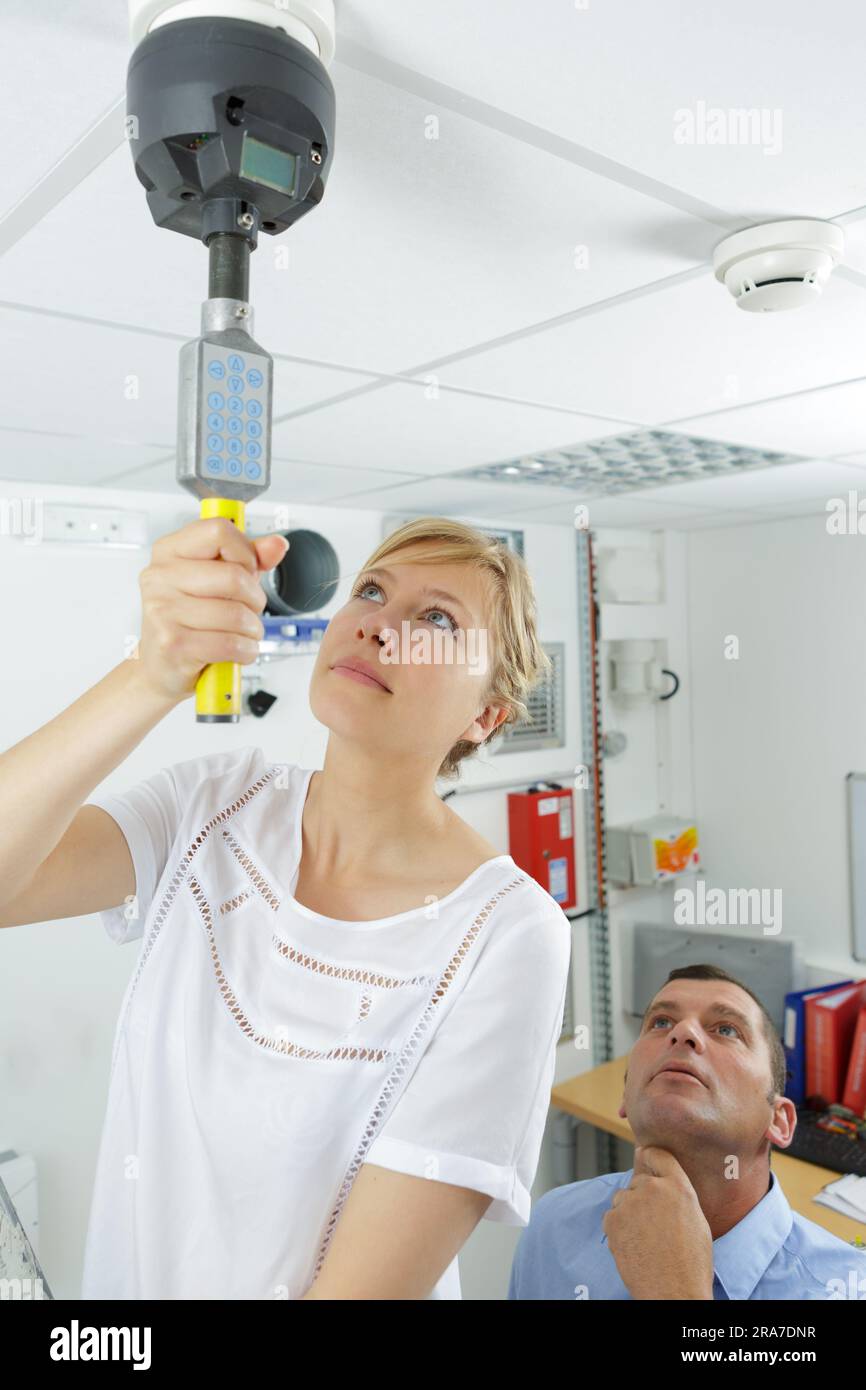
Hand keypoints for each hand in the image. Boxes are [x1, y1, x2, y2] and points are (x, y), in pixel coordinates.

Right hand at [133, 516, 288, 702]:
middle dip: (255, 600)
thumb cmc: (189, 622)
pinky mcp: (172, 644)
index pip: (219, 530)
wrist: (160, 668)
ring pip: (236, 614)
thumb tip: (277, 544)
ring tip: (242, 633)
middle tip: (248, 610)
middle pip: (234, 577)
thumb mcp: (217, 582)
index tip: (246, 570)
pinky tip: (237, 650)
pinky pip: (230, 643)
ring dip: (252, 630)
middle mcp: (160, 577)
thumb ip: (247, 560)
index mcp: (169, 552)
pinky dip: (245, 651)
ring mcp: (163, 611)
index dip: (245, 552)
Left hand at [601, 1145, 713, 1299]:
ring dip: (630, 1212)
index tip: (645, 1161)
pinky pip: (612, 1216)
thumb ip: (676, 1192)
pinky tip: (634, 1245)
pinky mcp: (613, 1220)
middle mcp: (653, 1188)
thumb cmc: (690, 1262)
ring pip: (623, 1198)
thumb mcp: (695, 1219)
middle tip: (653, 1224)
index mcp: (679, 1186)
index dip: (650, 1158)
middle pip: (639, 1180)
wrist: (674, 1292)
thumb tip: (658, 1176)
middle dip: (643, 1196)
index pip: (658, 1154)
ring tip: (646, 1239)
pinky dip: (618, 1228)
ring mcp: (630, 1203)